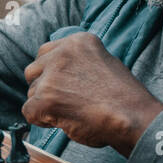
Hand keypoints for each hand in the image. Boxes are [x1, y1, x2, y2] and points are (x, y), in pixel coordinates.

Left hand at [20, 32, 162, 156]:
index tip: (67, 86)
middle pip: (33, 71)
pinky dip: (42, 120)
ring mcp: (52, 75)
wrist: (133, 118)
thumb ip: (77, 63)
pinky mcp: (45, 98)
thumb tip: (56, 73)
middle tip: (66, 102)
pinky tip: (64, 121)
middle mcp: (62, 53)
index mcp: (78, 41)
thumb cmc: (123, 98)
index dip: (52, 74)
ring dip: (46, 105)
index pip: (46, 53)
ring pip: (32, 93)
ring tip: (73, 112)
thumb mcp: (102, 63)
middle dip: (44, 88)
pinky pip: (28, 111)